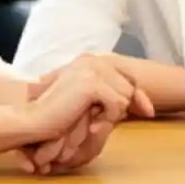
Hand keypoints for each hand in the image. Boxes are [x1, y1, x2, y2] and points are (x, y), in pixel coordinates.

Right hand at [16, 54, 154, 173]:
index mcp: (90, 60)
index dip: (139, 95)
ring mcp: (92, 69)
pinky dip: (109, 118)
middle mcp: (92, 60)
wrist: (36, 120)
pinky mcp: (92, 83)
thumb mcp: (87, 102)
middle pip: (130, 85)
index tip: (148, 112)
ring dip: (113, 114)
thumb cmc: (58, 115)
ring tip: (93, 122)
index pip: (127, 74)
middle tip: (104, 121)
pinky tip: (92, 124)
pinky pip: (118, 104)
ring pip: (126, 96)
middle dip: (127, 106)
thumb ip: (108, 95)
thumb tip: (138, 101)